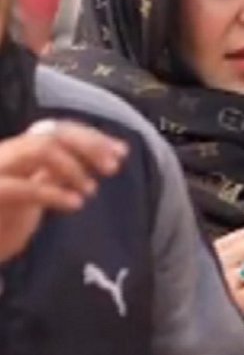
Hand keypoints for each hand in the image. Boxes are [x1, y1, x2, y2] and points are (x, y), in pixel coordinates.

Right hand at [0, 119, 127, 263]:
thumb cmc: (1, 224)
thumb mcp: (38, 194)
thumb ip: (62, 173)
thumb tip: (105, 155)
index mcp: (18, 151)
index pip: (59, 130)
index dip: (92, 137)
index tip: (121, 152)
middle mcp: (5, 154)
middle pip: (52, 133)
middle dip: (89, 145)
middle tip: (115, 166)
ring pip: (39, 149)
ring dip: (73, 166)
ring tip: (91, 190)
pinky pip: (22, 188)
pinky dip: (54, 193)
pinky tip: (76, 204)